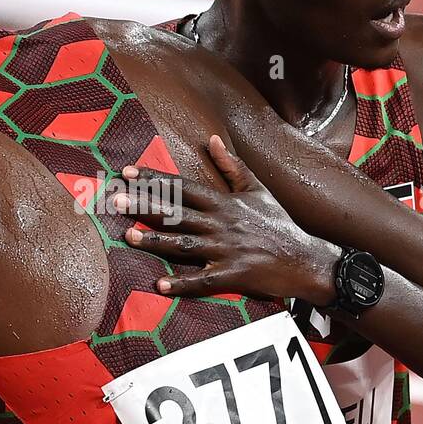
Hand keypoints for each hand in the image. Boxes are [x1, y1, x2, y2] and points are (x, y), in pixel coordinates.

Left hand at [116, 135, 340, 303]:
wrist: (305, 258)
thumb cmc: (279, 223)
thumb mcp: (257, 189)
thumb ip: (232, 165)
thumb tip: (211, 138)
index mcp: (225, 202)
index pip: (183, 187)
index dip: (155, 179)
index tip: (128, 173)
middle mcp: (221, 224)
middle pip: (177, 213)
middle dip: (146, 206)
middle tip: (117, 201)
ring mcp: (225, 250)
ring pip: (184, 245)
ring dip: (155, 241)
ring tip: (128, 237)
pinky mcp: (232, 275)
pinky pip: (202, 281)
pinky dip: (181, 284)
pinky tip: (159, 285)